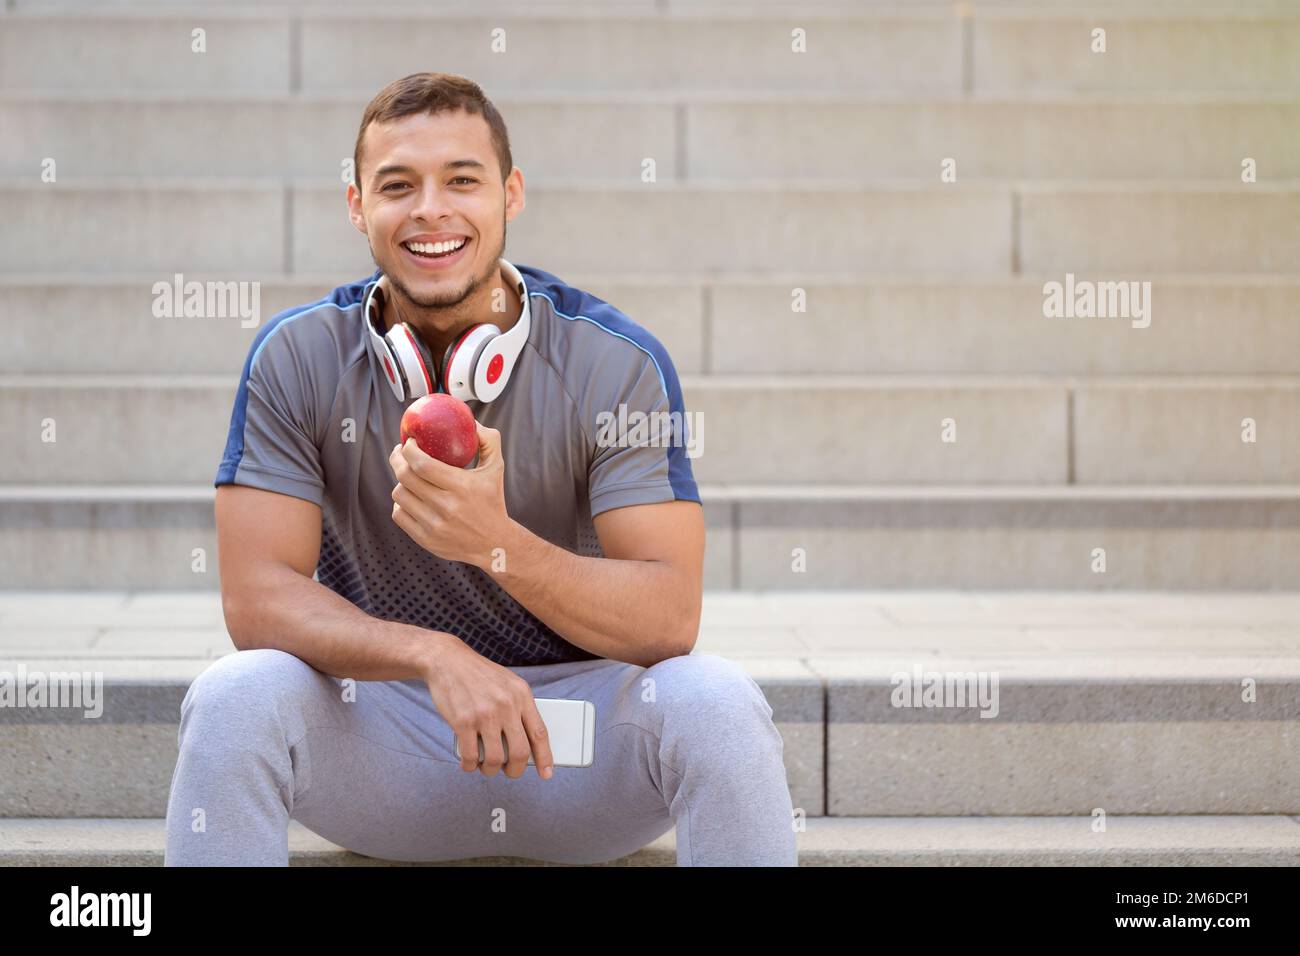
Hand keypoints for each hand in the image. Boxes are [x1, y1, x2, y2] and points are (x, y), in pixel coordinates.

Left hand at [388, 421, 512, 568]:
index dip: (409, 449)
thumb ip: (488, 441)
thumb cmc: (492, 501)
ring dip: (400, 482)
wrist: (494, 543)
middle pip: (405, 477)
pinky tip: (411, 497)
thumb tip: (471, 421)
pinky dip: (401, 503)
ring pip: (399, 495)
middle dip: (397, 459)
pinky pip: (399, 515)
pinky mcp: (425, 539)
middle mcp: (446, 507)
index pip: (422, 464)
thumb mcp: (496, 469)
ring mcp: (434, 525)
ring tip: (409, 477)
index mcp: (462, 487)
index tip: (409, 442)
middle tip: (400, 453)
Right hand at [422, 632, 554, 779]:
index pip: (540, 733)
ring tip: (485, 766)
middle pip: (519, 752)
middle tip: (508, 771)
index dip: (545, 757)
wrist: (447, 660)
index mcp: (522, 695)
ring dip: (490, 769)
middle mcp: (506, 705)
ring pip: (495, 759)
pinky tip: (468, 763)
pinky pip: (470, 756)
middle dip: (515, 770)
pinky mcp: (463, 721)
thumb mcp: (508, 684)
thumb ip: (519, 708)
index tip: (547, 773)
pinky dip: (470, 766)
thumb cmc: (479, 675)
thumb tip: (528, 742)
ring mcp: (485, 714)